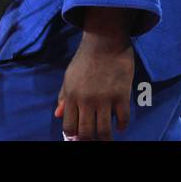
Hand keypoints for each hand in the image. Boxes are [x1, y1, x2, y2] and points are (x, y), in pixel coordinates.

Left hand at [55, 8, 135, 139]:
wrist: (104, 40)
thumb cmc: (85, 59)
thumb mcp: (69, 76)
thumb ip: (63, 97)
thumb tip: (58, 115)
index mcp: (72, 96)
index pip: (69, 126)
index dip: (72, 136)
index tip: (78, 137)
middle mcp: (86, 100)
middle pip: (86, 133)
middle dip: (88, 141)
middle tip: (93, 140)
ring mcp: (105, 99)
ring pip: (104, 131)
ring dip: (105, 139)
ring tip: (106, 139)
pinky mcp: (122, 95)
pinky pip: (123, 119)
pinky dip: (122, 126)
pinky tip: (120, 126)